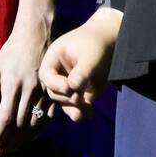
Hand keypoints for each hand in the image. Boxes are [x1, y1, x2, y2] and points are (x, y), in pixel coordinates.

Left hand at [0, 16, 54, 156]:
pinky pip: (48, 115)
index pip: (4, 117)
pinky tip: (30, 136)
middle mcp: (29, 89)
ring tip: (12, 147)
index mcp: (12, 84)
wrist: (36, 33)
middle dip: (8, 140)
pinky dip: (39, 129)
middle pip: (19, 124)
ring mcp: (43, 90)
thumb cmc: (12, 50)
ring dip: (22, 138)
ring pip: (34, 122)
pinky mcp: (53, 89)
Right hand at [39, 7, 119, 122]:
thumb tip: (72, 88)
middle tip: (80, 98)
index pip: (46, 75)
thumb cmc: (96, 43)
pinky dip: (82, 111)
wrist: (109, 42)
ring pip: (64, 102)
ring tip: (85, 113)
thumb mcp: (90, 55)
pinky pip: (76, 106)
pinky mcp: (79, 92)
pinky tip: (90, 114)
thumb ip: (81, 71)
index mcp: (54, 59)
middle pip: (54, 92)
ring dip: (73, 109)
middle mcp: (58, 74)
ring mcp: (68, 84)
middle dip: (66, 98)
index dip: (54, 84)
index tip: (68, 88)